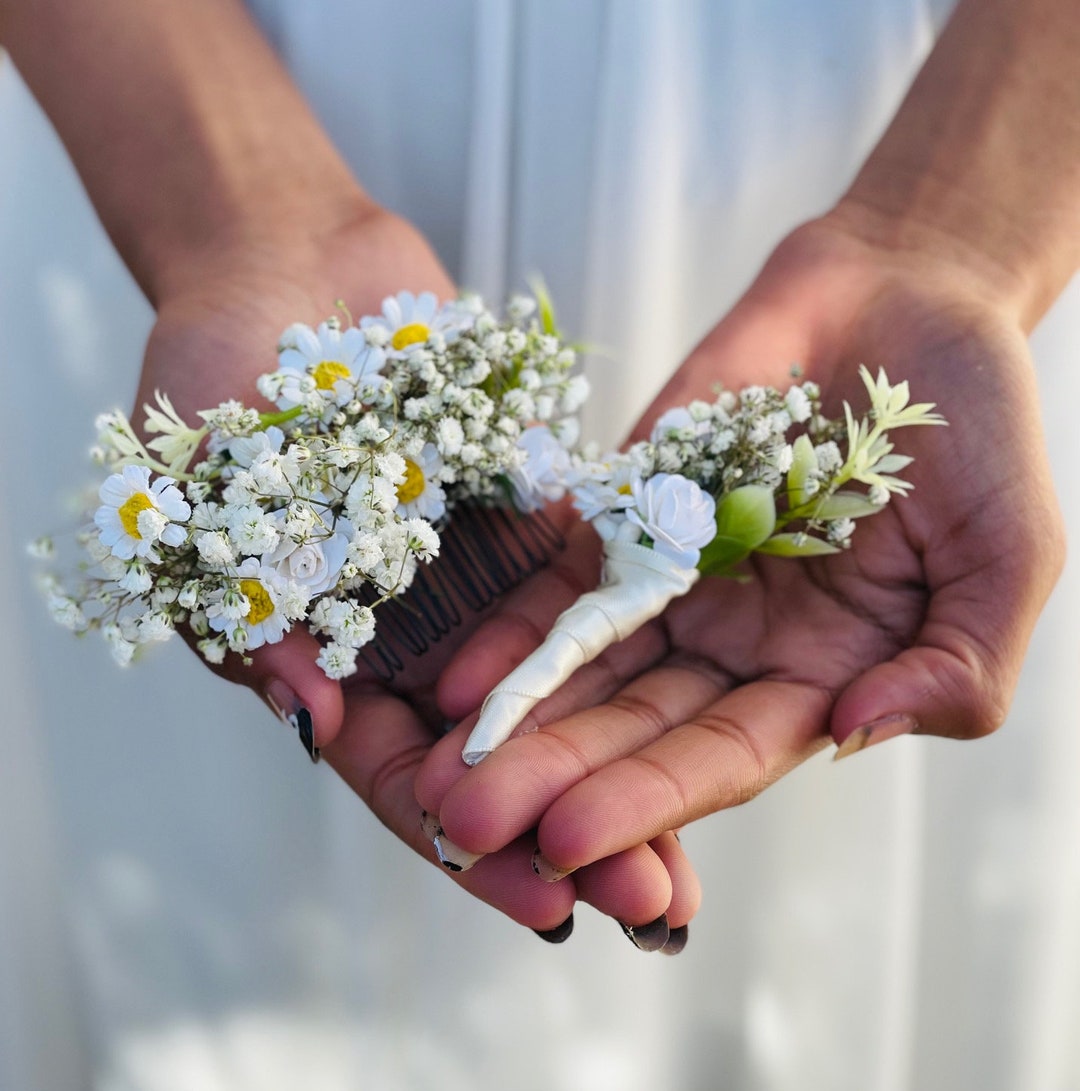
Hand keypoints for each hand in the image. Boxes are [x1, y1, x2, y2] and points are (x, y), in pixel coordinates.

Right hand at [136, 208, 699, 942]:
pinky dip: (647, 636)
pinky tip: (716, 689)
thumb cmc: (213, 387)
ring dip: (631, 755)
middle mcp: (420, 634)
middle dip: (579, 825)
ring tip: (706, 824)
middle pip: (508, 753)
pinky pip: (601, 582)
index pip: (409, 781)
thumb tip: (319, 723)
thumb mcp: (206, 510)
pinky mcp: (540, 514)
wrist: (278, 264)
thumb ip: (258, 620)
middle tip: (654, 902)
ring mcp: (485, 576)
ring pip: (570, 688)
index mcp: (338, 661)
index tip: (547, 909)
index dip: (474, 847)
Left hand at [415, 211, 1065, 879]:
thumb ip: (958, 662)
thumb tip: (855, 734)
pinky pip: (565, 579)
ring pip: (586, 666)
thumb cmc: (978, 432)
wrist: (904, 299)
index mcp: (820, 676)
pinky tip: (455, 672)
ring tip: (440, 771)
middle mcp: (733, 645)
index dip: (651, 801)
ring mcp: (673, 581)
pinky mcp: (629, 515)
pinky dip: (515, 627)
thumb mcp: (1008, 556)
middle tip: (468, 826)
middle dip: (554, 778)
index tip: (570, 839)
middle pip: (633, 726)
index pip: (723, 756)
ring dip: (517, 720)